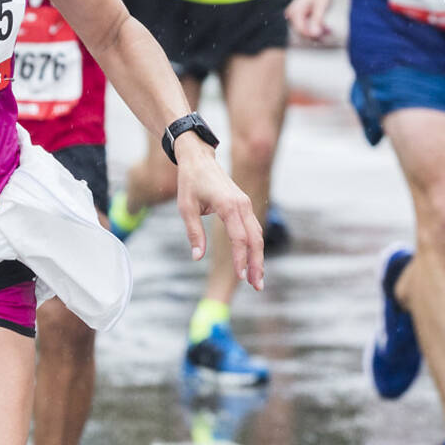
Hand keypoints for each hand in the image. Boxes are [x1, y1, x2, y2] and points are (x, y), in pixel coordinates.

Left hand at [174, 142, 264, 289]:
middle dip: (257, 263)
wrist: (198, 158)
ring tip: (257, 279)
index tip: (240, 277)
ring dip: (258, 257)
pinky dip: (255, 246)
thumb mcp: (186, 208)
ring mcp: (245, 204)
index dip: (240, 259)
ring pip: (257, 235)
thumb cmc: (190, 182)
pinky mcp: (244, 205)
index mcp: (228, 205)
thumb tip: (197, 257)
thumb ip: (194, 233)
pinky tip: (253, 260)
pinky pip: (253, 228)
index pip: (239, 238)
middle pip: (255, 239)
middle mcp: (242, 204)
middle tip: (257, 286)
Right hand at [285, 0, 334, 42]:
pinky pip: (309, 25)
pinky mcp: (304, 15)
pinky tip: (327, 29)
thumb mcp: (321, 5)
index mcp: (296, 10)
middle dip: (316, 34)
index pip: (300, 30)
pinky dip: (318, 27)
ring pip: (307, 30)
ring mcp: (299, 15)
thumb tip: (314, 35)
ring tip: (329, 31)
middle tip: (327, 34)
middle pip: (303, 31)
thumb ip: (317, 20)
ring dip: (318, 32)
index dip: (312, 35)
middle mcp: (294, 13)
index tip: (322, 37)